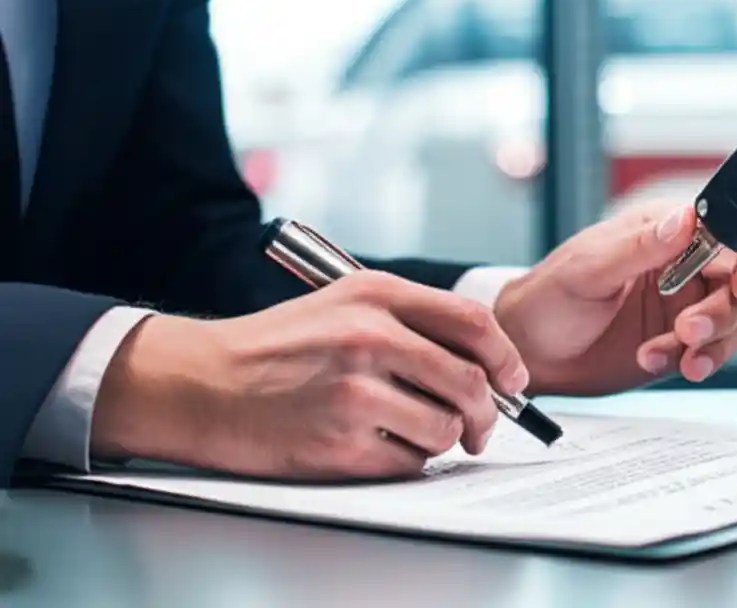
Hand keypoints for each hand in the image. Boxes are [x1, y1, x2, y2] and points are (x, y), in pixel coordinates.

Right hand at [91, 272, 528, 479]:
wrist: (202, 382)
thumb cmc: (278, 346)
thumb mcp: (345, 304)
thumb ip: (414, 322)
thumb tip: (486, 363)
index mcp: (377, 296)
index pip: (475, 323)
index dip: (506, 357)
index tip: (513, 381)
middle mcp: (370, 337)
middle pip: (470, 382)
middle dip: (488, 414)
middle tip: (482, 426)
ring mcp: (355, 391)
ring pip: (445, 427)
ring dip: (442, 439)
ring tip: (414, 433)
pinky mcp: (340, 443)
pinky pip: (409, 462)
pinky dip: (406, 461)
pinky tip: (377, 446)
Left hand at [495, 203, 736, 395]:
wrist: (531, 353)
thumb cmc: (548, 299)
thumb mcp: (589, 268)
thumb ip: (640, 247)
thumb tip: (683, 219)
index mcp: (665, 230)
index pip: (728, 233)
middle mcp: (684, 264)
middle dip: (723, 311)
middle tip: (689, 331)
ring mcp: (686, 304)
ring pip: (736, 319)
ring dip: (715, 342)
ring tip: (677, 355)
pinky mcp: (683, 342)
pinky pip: (713, 350)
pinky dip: (699, 361)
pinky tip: (662, 362)